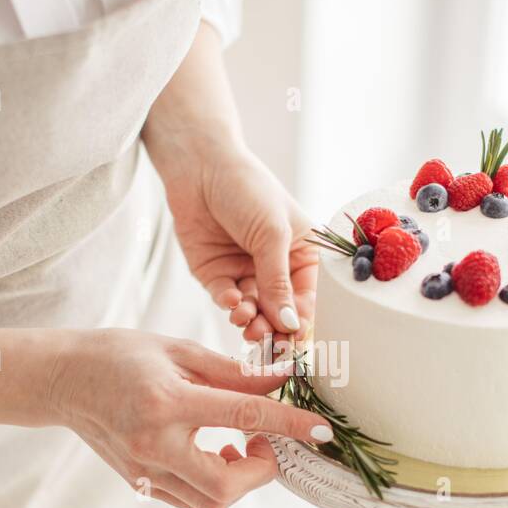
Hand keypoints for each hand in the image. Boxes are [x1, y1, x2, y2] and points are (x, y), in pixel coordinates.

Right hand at [46, 329, 330, 507]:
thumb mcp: (179, 351)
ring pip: (210, 501)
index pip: (245, 417)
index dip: (290, 425)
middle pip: (227, 485)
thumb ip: (232, 373)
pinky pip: (190, 500)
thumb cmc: (119, 356)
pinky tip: (212, 453)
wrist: (62, 380)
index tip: (321, 431)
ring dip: (238, 479)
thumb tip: (280, 384)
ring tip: (236, 444)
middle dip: (260, 469)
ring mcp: (144, 469)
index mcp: (168, 402)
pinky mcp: (139, 483)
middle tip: (263, 440)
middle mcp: (154, 443)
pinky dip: (213, 485)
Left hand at [159, 139, 317, 343]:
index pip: (308, 299)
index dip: (301, 321)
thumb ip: (278, 282)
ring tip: (247, 321)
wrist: (199, 166)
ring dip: (252, 321)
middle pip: (280, 312)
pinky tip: (232, 300)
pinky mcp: (216, 274)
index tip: (295, 341)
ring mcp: (246, 272)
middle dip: (274, 329)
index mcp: (303, 256)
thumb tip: (290, 325)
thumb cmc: (248, 188)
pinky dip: (230, 304)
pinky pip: (227, 299)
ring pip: (254, 311)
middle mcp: (276, 269)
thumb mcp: (272, 234)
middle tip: (267, 341)